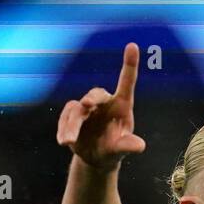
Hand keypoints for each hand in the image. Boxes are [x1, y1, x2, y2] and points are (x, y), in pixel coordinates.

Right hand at [56, 43, 146, 168]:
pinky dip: (63, 129)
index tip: (133, 45)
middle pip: (96, 94)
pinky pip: (65, 118)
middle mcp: (103, 103)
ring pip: (76, 110)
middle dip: (92, 98)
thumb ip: (128, 146)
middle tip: (87, 105)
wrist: (95, 158)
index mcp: (121, 105)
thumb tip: (140, 146)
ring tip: (69, 141)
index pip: (126, 83)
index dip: (129, 64)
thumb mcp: (121, 150)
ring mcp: (86, 108)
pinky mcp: (71, 115)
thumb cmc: (113, 149)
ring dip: (72, 125)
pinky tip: (64, 142)